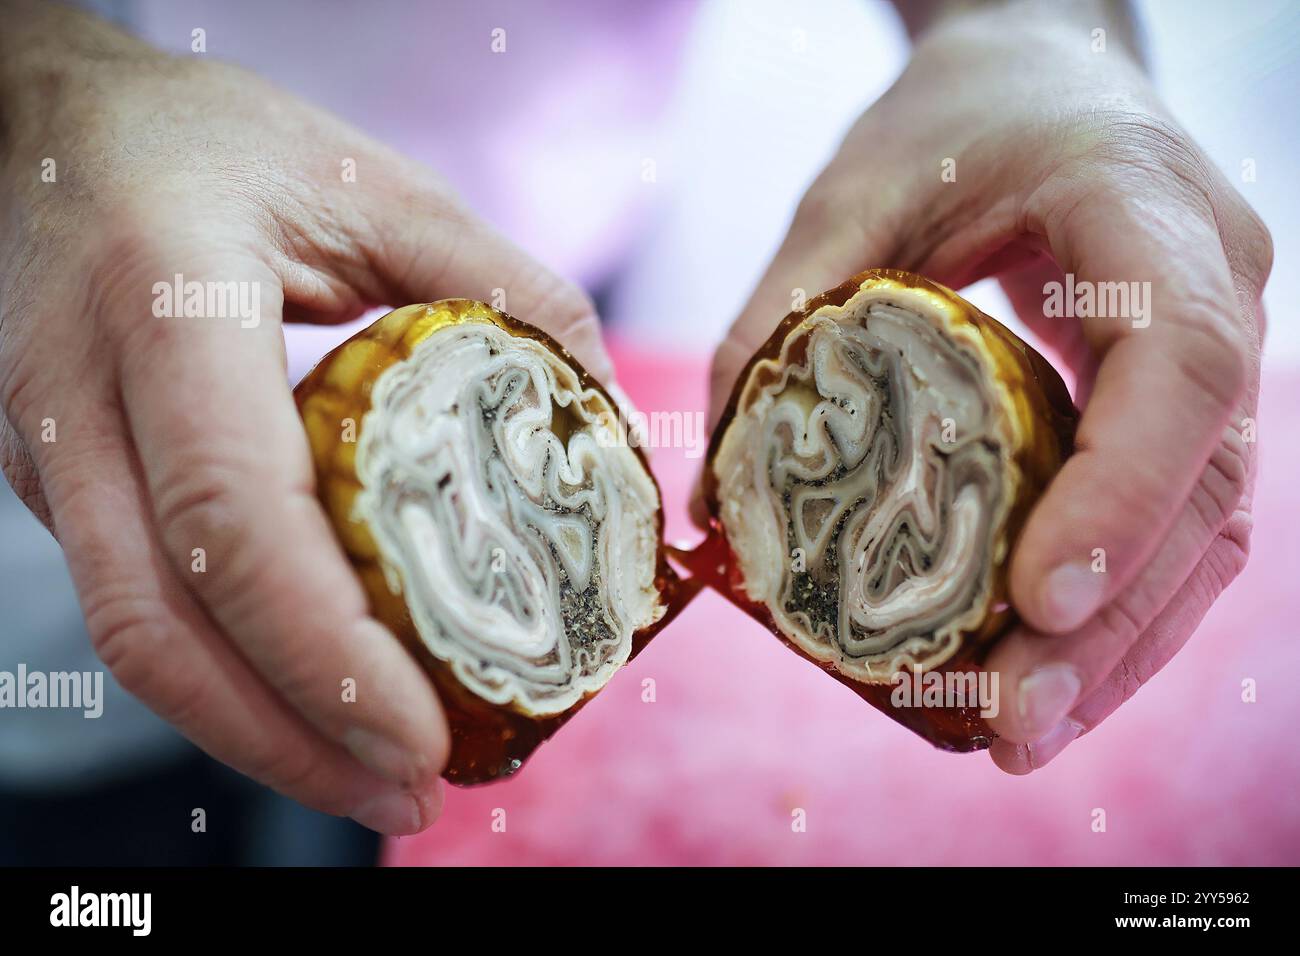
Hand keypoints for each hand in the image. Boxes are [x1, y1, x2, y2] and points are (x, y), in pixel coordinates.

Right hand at [0, 2, 609, 829]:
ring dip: (256, 734)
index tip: (421, 732)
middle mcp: (77, 399)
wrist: (41, 124)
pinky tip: (313, 700)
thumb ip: (499, 281)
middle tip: (413, 793)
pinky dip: (229, 674)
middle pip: (161, 626)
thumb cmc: (209, 143)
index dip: (323, 647)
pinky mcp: (57, 482)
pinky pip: (138, 604)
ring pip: (135, 640)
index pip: (229, 513)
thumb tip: (602, 408)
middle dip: (290, 740)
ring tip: (377, 781)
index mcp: (163, 306)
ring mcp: (48, 452)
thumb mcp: (368, 185)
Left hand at [705, 1, 1269, 770]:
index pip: (1176, 366)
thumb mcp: (853, 192)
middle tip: (1011, 723)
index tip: (1036, 601)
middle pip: (1206, 480)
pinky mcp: (1187, 401)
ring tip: (1021, 736)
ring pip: (1209, 524)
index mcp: (1147, 212)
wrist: (1039, 75)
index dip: (1118, 493)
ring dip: (1123, 645)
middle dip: (1113, 620)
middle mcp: (1218, 286)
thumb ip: (781, 315)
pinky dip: (1123, 611)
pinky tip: (1051, 680)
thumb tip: (711, 496)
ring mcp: (1220, 347)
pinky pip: (1182, 520)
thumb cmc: (952, 121)